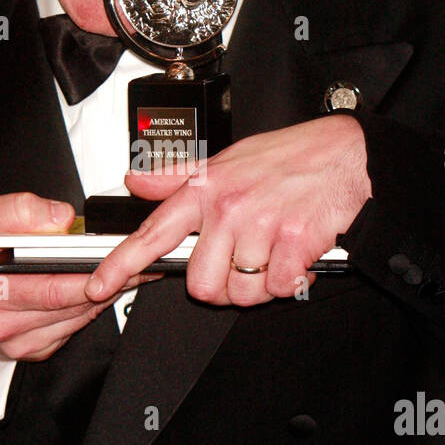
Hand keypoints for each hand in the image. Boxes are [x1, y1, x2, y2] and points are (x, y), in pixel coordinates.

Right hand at [0, 192, 153, 363]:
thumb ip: (19, 210)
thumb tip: (61, 217)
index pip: (53, 287)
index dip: (91, 274)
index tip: (118, 260)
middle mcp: (5, 324)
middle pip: (73, 304)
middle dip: (109, 282)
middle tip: (136, 263)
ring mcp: (21, 343)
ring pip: (79, 318)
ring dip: (104, 295)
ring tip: (123, 271)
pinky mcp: (34, 350)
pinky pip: (73, 329)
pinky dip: (88, 308)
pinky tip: (96, 288)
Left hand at [86, 116, 371, 307]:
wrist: (347, 153)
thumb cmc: (290, 158)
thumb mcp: (227, 159)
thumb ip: (179, 177)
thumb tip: (138, 180)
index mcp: (206, 189)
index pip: (152, 232)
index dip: (119, 264)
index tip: (97, 286)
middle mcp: (227, 207)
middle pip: (200, 284)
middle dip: (221, 287)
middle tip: (241, 268)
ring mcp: (260, 225)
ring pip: (242, 291)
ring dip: (260, 286)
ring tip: (273, 255)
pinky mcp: (294, 241)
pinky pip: (279, 288)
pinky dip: (291, 282)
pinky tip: (296, 257)